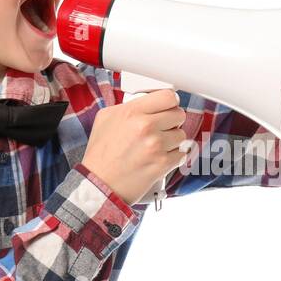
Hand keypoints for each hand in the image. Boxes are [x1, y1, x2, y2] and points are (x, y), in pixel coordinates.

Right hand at [81, 88, 188, 204]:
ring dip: (173, 140)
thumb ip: (128, 106)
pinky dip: (173, 157)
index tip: (167, 107)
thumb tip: (146, 101)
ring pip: (181, 135)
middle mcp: (146, 126)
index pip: (168, 96)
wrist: (99, 184)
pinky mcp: (163, 164)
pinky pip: (181, 154)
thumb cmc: (100, 154)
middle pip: (179, 114)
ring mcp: (156, 146)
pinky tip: (159, 158)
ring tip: (157, 146)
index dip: (169, 102)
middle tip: (162, 128)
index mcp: (132, 112)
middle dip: (172, 121)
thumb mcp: (105, 118)